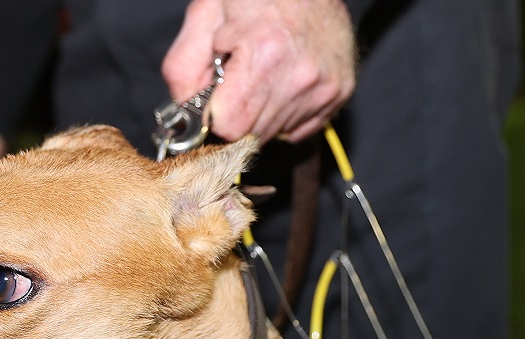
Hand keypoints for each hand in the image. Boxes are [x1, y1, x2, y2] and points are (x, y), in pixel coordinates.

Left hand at [163, 0, 355, 142]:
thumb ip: (184, 70)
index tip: (215, 97)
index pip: (230, 127)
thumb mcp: (205, 17)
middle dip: (237, 114)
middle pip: (252, 135)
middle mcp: (301, 75)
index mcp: (265, 54)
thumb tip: (186, 119)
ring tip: (264, 72)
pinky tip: (284, 79)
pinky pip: (299, 128)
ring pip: (276, 133)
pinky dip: (285, 111)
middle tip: (240, 78)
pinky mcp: (341, 91)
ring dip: (261, 113)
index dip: (215, 116)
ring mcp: (325, 86)